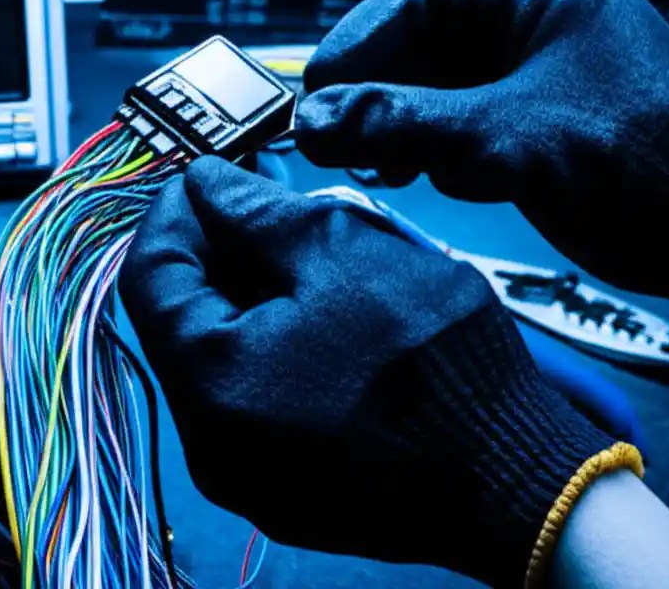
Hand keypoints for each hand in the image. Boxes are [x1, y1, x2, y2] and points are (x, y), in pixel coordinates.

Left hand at [120, 157, 636, 587]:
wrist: (518, 478)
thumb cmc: (437, 358)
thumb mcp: (346, 250)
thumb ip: (256, 211)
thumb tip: (206, 183)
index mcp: (210, 379)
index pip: (150, 275)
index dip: (175, 211)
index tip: (213, 175)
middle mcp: (207, 442)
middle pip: (181, 323)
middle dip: (215, 254)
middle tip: (263, 207)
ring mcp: (243, 476)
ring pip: (218, 365)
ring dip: (246, 302)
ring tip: (307, 259)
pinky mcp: (282, 494)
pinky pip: (250, 407)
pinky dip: (269, 353)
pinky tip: (321, 320)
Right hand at [294, 0, 668, 318]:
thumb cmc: (651, 173)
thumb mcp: (507, 141)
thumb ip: (404, 124)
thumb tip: (316, 120)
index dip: (365, 37)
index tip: (320, 85)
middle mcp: (540, 29)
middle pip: (425, 44)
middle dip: (379, 93)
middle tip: (329, 135)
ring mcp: (535, 81)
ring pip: (434, 92)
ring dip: (399, 128)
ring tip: (373, 162)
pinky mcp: (530, 130)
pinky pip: (456, 128)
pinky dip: (429, 153)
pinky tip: (415, 174)